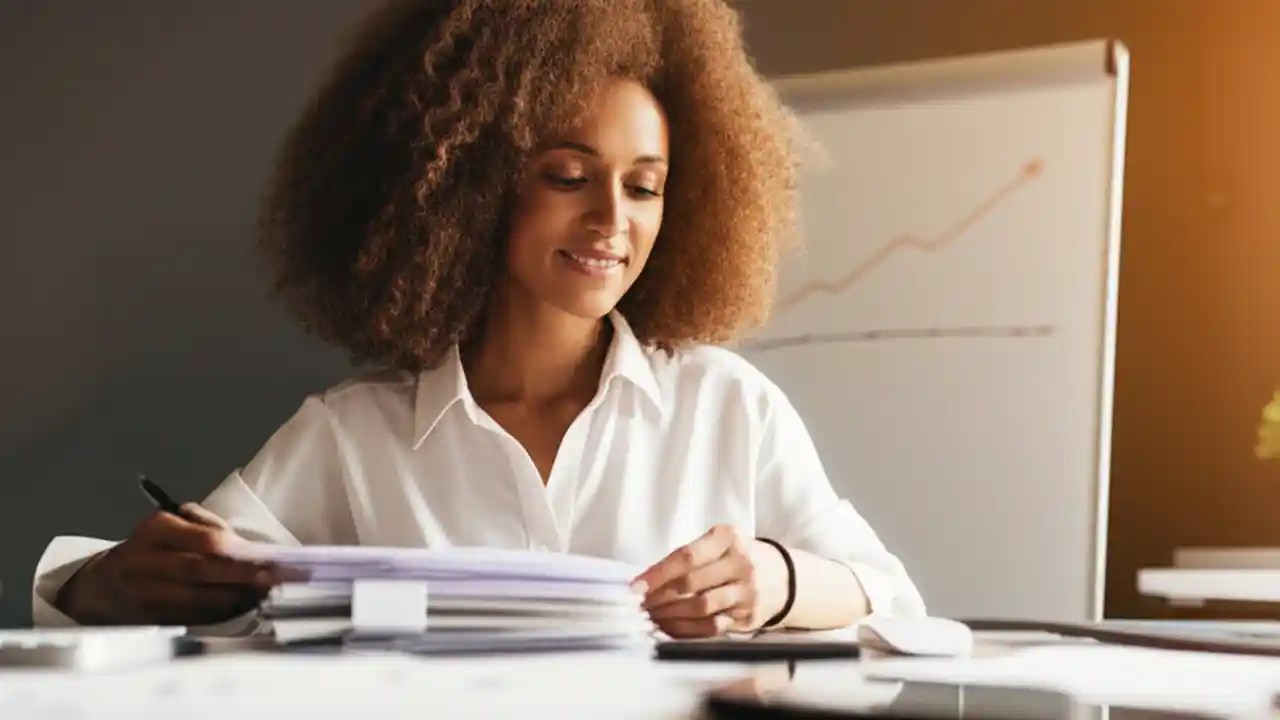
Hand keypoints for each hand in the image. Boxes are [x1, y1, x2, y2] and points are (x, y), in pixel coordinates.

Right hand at [56, 504, 275, 625]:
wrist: (103, 584)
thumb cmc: (151, 548)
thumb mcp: (173, 525)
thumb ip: (209, 528)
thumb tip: (249, 548)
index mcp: (155, 529)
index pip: (205, 541)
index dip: (239, 553)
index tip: (267, 558)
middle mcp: (144, 561)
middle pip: (201, 571)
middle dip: (241, 577)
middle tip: (271, 579)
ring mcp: (143, 593)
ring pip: (197, 598)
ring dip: (235, 598)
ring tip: (261, 594)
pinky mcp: (149, 617)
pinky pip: (192, 617)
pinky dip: (220, 613)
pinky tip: (240, 607)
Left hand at [632, 524, 789, 637]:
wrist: (783, 576)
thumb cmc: (739, 557)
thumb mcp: (720, 543)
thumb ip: (688, 557)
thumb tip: (647, 579)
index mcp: (727, 538)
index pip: (685, 557)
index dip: (657, 574)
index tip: (636, 586)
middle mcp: (740, 562)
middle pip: (689, 583)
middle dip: (659, 597)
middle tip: (640, 604)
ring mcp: (747, 590)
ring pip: (699, 607)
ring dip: (670, 615)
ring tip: (652, 616)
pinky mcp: (749, 615)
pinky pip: (712, 625)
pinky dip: (687, 629)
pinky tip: (672, 627)